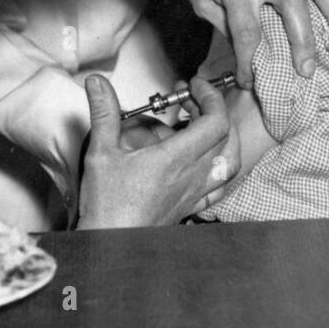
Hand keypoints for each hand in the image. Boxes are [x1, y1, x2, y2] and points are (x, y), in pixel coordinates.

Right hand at [76, 74, 238, 228]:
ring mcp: (195, 193)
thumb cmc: (108, 206)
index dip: (211, 97)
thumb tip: (98, 84)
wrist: (110, 244)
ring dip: (225, 138)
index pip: (216, 121)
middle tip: (191, 100)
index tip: (195, 87)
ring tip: (206, 125)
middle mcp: (192, 176)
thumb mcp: (101, 152)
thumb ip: (103, 112)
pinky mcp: (191, 206)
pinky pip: (220, 186)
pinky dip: (221, 166)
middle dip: (213, 110)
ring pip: (230, 162)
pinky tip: (208, 160)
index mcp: (176, 159)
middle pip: (226, 136)